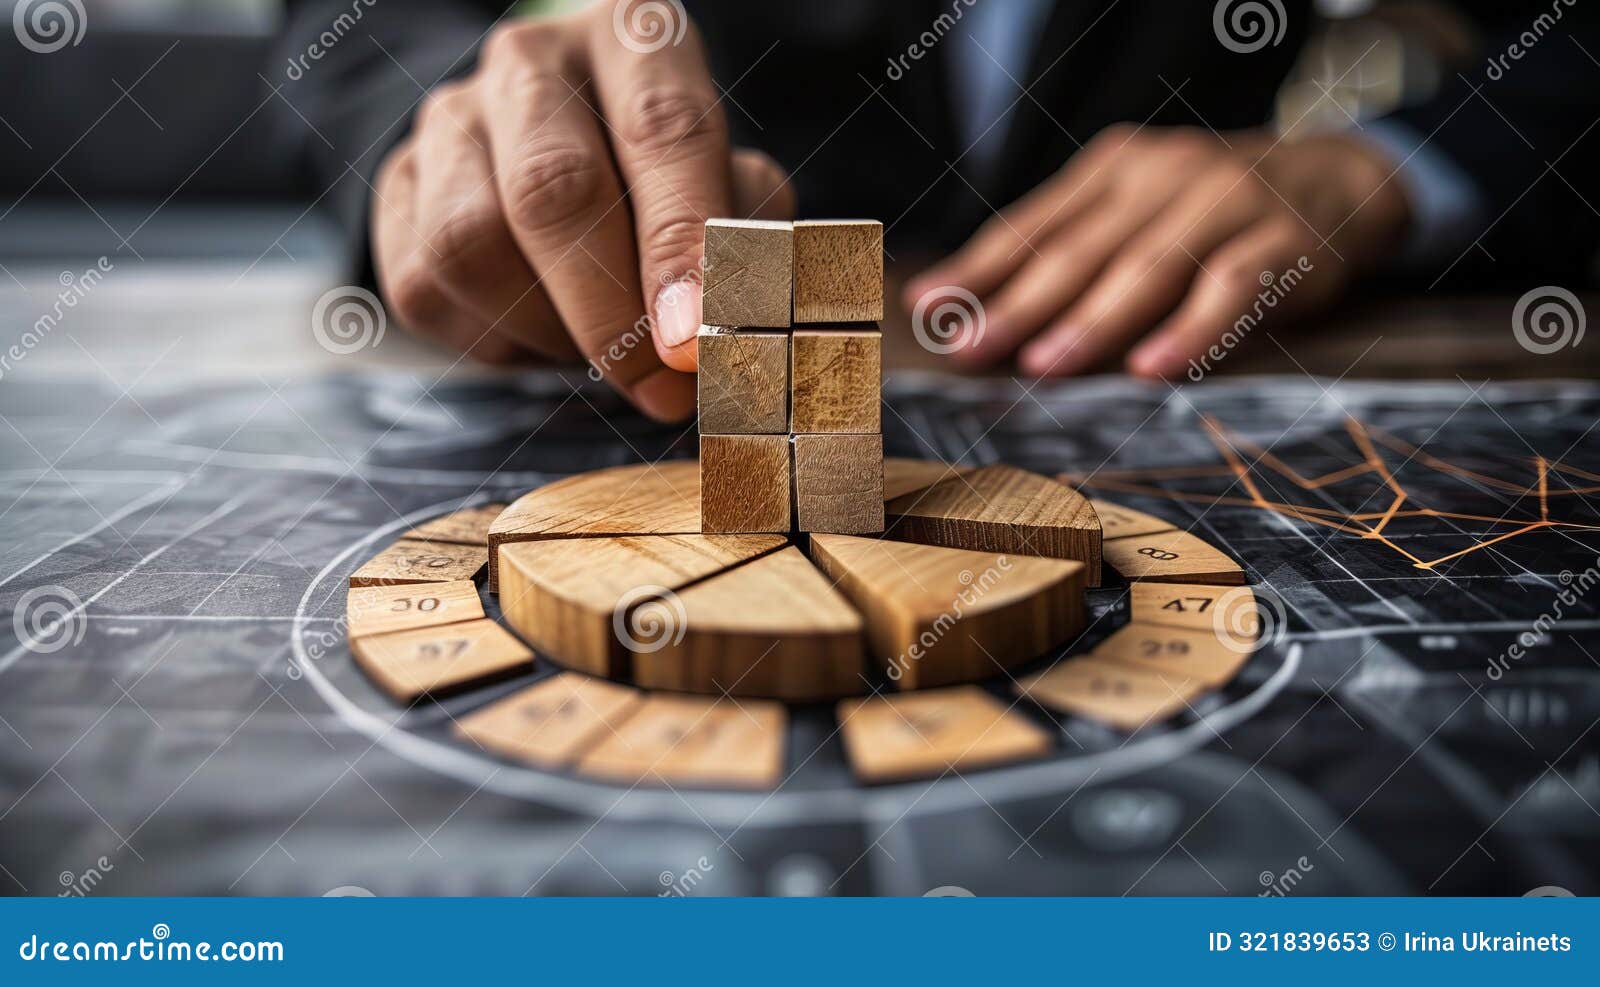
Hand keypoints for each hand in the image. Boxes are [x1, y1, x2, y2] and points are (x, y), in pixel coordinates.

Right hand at [371, 5, 793, 419]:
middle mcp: (533, 63)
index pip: (662, 129)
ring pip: (472, 244)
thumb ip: (740, 247)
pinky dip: (496, 339)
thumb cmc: (671, 185)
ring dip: (547, 329)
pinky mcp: (400, 185)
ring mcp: (451, 117)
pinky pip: (426, 287)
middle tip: (654, 383)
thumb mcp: (733, 193)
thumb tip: (718, 334)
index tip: (689, 339)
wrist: (566, 165)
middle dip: (609, 312)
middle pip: (551, 189)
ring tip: (598, 349)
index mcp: (632, 40)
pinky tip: (542, 332)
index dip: (679, 243)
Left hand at [904, 125, 1410, 378]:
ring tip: (1045, 364)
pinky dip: (1190, 330)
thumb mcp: (1132, 210)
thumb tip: (952, 301)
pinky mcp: (1283, 242)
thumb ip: (1057, 249)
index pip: (1035, 225)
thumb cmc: (1209, 212)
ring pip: (1149, 267)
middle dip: (1020, 304)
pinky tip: (1153, 368)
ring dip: (1094, 321)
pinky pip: (1230, 289)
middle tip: (972, 347)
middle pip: (1081, 249)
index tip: (929, 311)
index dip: (980, 270)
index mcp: (1116, 167)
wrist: (1336, 178)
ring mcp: (1227, 203)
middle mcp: (1165, 175)